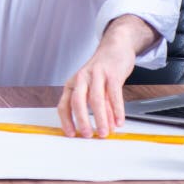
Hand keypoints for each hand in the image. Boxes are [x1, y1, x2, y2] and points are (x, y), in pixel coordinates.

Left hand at [57, 14, 158, 137]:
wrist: (114, 48)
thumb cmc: (100, 70)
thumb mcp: (90, 87)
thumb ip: (92, 105)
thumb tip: (97, 127)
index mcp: (73, 83)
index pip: (64, 104)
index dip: (66, 120)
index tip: (71, 134)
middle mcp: (81, 78)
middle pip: (77, 100)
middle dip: (81, 119)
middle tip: (87, 135)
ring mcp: (96, 75)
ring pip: (96, 98)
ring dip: (101, 118)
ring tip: (105, 132)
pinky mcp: (112, 73)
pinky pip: (114, 94)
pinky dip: (117, 110)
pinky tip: (119, 122)